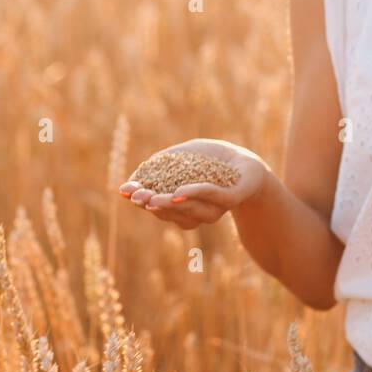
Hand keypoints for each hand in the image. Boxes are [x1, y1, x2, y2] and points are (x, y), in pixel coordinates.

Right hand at [117, 138, 267, 229]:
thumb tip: (130, 181)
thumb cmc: (209, 159)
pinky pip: (215, 198)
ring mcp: (216, 208)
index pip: (159, 207)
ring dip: (171, 204)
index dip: (141, 200)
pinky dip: (196, 194)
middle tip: (138, 197)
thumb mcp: (179, 157)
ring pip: (192, 212)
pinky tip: (181, 191)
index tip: (125, 191)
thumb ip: (158, 167)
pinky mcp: (233, 198)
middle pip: (173, 213)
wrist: (245, 161)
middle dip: (153, 204)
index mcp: (182, 205)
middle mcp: (197, 212)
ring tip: (155, 197)